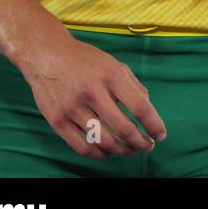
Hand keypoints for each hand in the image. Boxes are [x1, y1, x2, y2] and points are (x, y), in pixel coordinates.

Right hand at [17, 32, 166, 159]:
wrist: (46, 54)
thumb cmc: (85, 60)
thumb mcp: (114, 64)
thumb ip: (133, 86)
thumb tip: (148, 110)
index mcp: (112, 76)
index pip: (140, 107)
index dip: (154, 124)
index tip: (160, 135)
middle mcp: (92, 92)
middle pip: (124, 128)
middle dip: (140, 142)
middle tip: (147, 146)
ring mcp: (72, 108)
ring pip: (104, 142)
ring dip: (122, 151)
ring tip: (130, 150)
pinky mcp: (57, 121)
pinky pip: (82, 147)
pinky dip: (99, 154)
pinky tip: (108, 152)